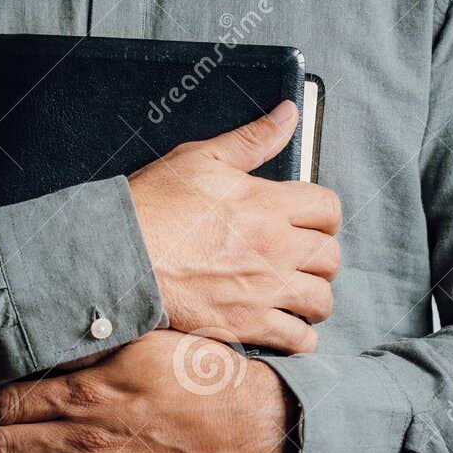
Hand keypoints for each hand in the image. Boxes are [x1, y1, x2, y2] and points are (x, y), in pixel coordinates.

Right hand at [127, 101, 340, 353]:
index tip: (312, 222)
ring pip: (321, 301)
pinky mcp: (246, 324)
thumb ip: (252, 139)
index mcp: (268, 204)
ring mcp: (264, 289)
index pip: (328, 209)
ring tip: (301, 296)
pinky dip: (301, 338)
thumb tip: (289, 113)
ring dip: (316, 299)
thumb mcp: (201, 158)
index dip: (324, 215)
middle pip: (331, 257)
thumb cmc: (153, 205)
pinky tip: (292, 329)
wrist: (120, 257)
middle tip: (305, 260)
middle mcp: (275, 248)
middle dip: (323, 258)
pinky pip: (298, 339)